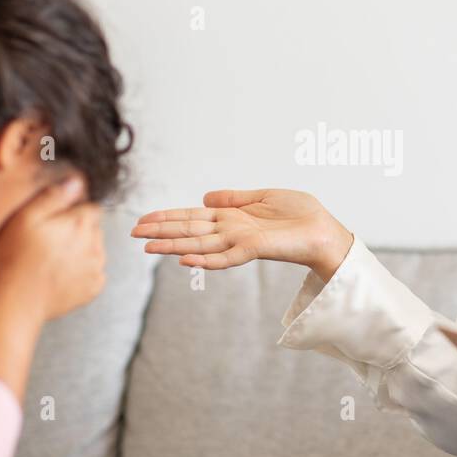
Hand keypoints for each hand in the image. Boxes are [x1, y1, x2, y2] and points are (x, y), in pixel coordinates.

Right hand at [0, 173, 106, 320]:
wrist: (16, 301)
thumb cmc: (15, 256)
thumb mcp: (26, 218)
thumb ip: (53, 196)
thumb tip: (77, 181)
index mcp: (81, 222)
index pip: (91, 208)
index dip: (73, 212)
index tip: (54, 223)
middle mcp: (95, 244)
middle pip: (93, 228)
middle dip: (78, 231)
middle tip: (50, 242)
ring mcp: (96, 268)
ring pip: (95, 249)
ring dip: (81, 250)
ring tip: (53, 260)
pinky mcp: (94, 288)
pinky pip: (94, 272)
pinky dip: (82, 272)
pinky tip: (60, 274)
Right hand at [132, 188, 352, 280]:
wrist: (325, 230)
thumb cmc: (300, 215)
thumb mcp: (263, 196)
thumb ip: (234, 198)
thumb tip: (205, 198)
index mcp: (231, 218)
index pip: (191, 217)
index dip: (166, 217)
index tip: (142, 219)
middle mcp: (230, 231)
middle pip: (188, 230)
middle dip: (160, 232)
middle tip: (131, 234)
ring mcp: (240, 241)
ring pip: (199, 244)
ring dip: (172, 246)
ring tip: (147, 247)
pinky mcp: (254, 249)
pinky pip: (226, 257)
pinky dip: (205, 260)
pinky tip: (184, 260)